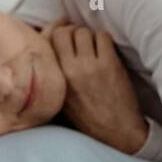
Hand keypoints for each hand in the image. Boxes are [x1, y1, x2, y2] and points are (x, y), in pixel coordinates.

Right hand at [45, 21, 147, 154]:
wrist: (116, 132)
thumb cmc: (89, 118)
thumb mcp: (62, 100)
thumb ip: (55, 76)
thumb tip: (53, 47)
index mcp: (54, 80)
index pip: (45, 43)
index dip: (53, 31)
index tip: (61, 29)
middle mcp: (68, 71)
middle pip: (63, 32)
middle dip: (71, 32)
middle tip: (79, 41)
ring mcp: (89, 66)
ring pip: (83, 32)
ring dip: (89, 37)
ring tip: (93, 48)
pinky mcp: (109, 64)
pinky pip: (103, 37)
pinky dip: (104, 40)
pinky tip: (105, 51)